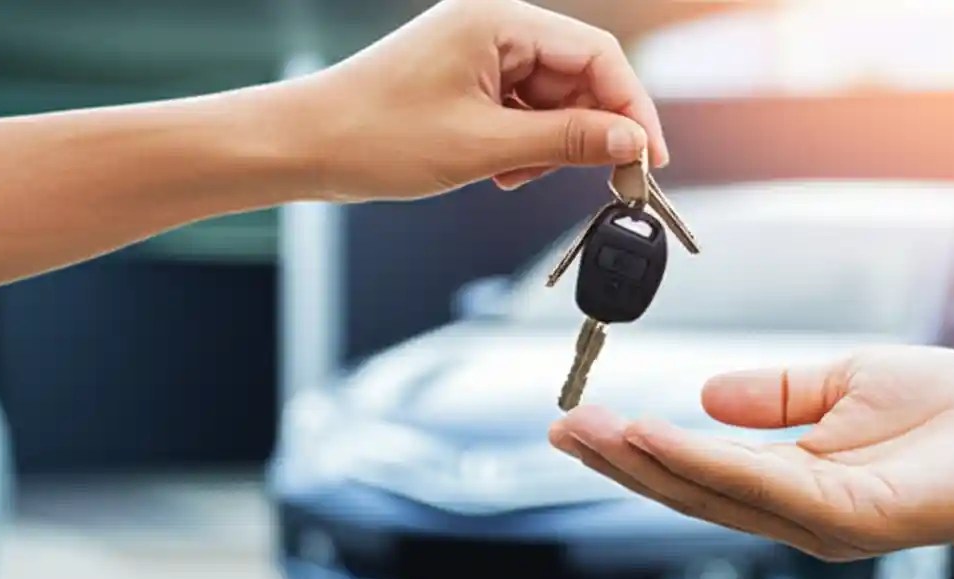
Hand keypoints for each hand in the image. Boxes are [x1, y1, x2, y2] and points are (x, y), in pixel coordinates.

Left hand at [282, 0, 667, 200]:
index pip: (597, 56)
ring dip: (550, 146)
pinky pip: (522, 112)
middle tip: (606, 182)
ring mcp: (479, 55)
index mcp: (499, 21)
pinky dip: (522, 146)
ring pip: (552, 102)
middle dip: (592, 132)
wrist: (303, 146)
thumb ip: (568, 141)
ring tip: (513, 175)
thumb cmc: (375, 135)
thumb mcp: (486, 147)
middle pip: (579, 78)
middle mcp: (493, 28)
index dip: (633, 109)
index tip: (651, 158)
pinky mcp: (467, 82)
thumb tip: (632, 142)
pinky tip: (498, 170)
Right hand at [550, 347, 953, 560]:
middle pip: (690, 489)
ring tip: (586, 429)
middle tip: (559, 430)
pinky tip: (653, 430)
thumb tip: (705, 392)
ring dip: (642, 460)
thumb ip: (775, 394)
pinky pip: (762, 484)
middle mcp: (799, 513)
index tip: (582, 419)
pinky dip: (701, 457)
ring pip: (712, 492)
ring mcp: (822, 521)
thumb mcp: (845, 382)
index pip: (700, 469)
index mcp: (796, 482)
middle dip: (620, 461)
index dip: (638, 448)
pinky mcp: (853, 517)